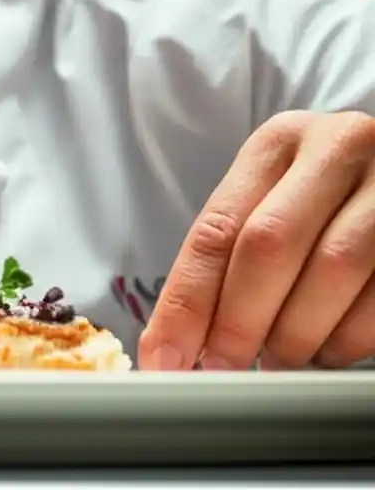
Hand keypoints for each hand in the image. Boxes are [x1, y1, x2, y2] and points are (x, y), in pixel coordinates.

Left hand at [140, 110, 374, 370]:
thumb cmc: (321, 201)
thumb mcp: (269, 202)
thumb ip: (225, 259)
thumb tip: (173, 345)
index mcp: (278, 144)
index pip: (216, 230)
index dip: (187, 304)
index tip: (166, 357)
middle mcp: (337, 149)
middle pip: (270, 245)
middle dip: (238, 322)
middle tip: (223, 367)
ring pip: (333, 270)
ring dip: (296, 335)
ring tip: (277, 360)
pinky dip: (347, 338)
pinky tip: (326, 349)